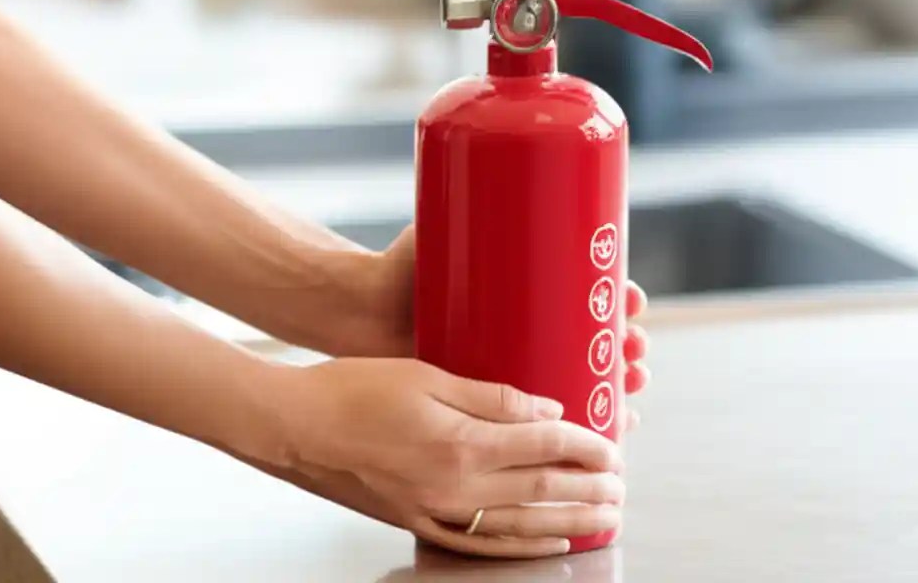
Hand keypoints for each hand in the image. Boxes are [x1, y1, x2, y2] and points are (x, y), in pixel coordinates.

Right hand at [261, 358, 624, 557]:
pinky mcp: (418, 523)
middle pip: (540, 488)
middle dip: (588, 486)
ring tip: (603, 517)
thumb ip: (489, 395)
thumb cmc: (354, 389)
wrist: (296, 428)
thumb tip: (544, 410)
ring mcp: (437, 510)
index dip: (585, 445)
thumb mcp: (425, 374)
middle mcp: (455, 485)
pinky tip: (548, 540)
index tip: (613, 443)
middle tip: (621, 486)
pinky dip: (522, 544)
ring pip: (520, 522)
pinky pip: (482, 543)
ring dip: (568, 518)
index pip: (542, 446)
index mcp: (461, 441)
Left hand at [346, 227, 652, 423]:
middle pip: (592, 337)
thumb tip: (477, 165)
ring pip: (578, 375)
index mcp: (525, 288)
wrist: (361, 312)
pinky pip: (545, 410)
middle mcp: (526, 325)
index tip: (633, 300)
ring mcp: (512, 362)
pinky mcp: (494, 393)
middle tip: (634, 348)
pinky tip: (611, 426)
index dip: (617, 297)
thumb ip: (454, 207)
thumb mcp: (436, 235)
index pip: (585, 292)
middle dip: (625, 345)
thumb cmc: (400, 268)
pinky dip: (582, 418)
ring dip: (616, 383)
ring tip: (631, 387)